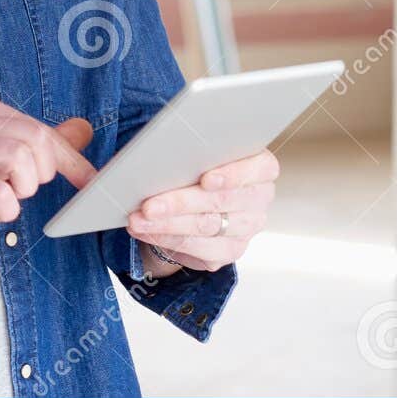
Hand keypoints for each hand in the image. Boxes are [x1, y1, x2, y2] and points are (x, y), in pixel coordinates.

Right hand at [0, 96, 95, 254]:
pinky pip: (0, 192)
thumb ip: (39, 143)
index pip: (44, 130)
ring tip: (3, 196)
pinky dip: (5, 209)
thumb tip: (82, 129)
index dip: (72, 161)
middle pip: (37, 141)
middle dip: (41, 174)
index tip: (91, 182)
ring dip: (21, 190)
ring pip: (22, 161)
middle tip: (21, 189)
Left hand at [126, 149, 277, 272]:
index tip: (205, 179)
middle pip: (222, 201)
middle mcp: (258, 197)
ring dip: (167, 225)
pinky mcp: (229, 251)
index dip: (233, 175)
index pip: (259, 169)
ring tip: (136, 220)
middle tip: (148, 206)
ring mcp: (247, 227)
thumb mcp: (191, 150)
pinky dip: (166, 240)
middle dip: (180, 203)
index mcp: (259, 167)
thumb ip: (184, 147)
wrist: (192, 199)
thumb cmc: (192, 165)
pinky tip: (145, 232)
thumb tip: (151, 153)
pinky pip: (199, 250)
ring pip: (207, 228)